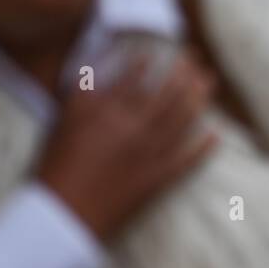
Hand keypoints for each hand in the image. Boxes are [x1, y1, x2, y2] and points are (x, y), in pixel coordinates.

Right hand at [36, 52, 216, 242]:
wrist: (58, 219)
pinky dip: (203, 148)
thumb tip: (95, 68)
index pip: (134, 77)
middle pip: (167, 93)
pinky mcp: (156, 181)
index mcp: (104, 112)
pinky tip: (216, 134)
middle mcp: (130, 128)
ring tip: (209, 81)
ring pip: (182, 119)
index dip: (151, 60)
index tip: (162, 49)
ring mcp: (147, 155)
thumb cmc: (52, 170)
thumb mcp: (59, 124)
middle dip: (184, 71)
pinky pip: (187, 161)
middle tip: (195, 57)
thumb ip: (80, 94)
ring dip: (200, 97)